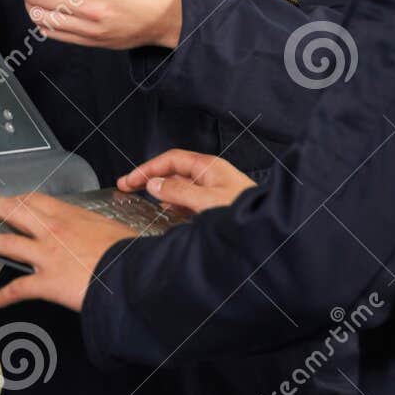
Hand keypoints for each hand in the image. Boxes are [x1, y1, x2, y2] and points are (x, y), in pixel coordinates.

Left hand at [0, 191, 135, 311]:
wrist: (133, 274)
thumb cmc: (129, 252)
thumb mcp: (113, 229)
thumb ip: (97, 229)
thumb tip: (100, 234)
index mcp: (71, 216)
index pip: (35, 200)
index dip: (16, 198)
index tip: (7, 198)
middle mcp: (53, 231)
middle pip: (12, 211)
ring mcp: (47, 255)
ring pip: (7, 243)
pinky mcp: (47, 282)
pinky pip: (19, 288)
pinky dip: (5, 295)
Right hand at [118, 148, 256, 216]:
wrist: (268, 234)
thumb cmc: (244, 213)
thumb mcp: (207, 201)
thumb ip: (178, 192)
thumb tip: (154, 185)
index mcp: (209, 167)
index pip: (171, 160)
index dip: (148, 168)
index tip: (130, 180)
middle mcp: (211, 176)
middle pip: (173, 171)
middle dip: (149, 178)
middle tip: (126, 187)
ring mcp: (214, 191)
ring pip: (180, 186)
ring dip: (161, 191)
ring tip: (142, 199)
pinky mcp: (216, 206)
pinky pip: (189, 200)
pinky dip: (174, 203)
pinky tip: (168, 212)